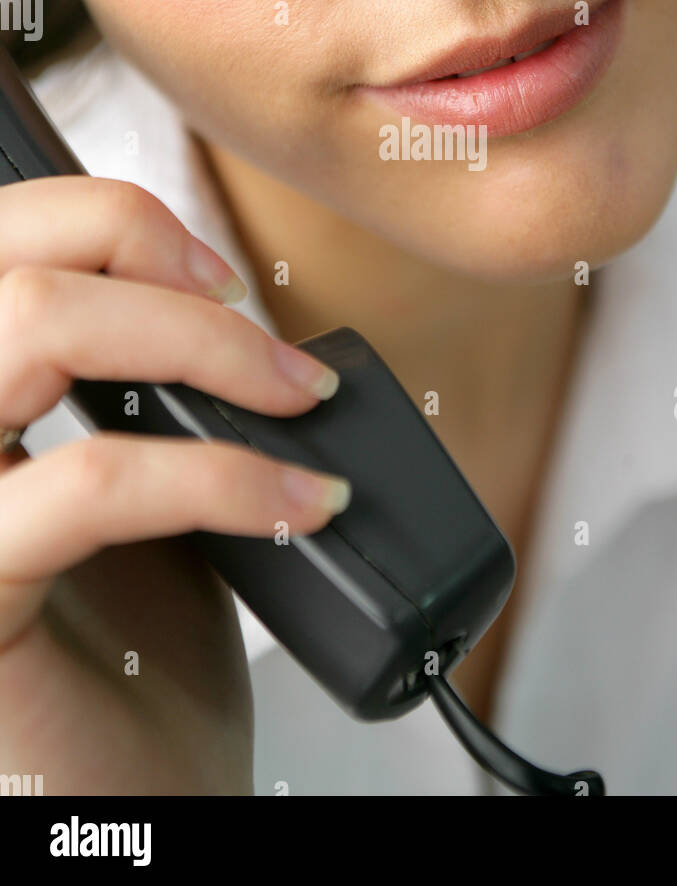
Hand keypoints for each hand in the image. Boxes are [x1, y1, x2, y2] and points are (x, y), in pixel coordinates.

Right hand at [0, 176, 347, 793]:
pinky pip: (88, 482)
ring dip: (196, 342)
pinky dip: (221, 471)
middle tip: (260, 336)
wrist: (137, 804)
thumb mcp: (140, 489)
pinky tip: (300, 498)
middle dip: (153, 258)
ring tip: (295, 395)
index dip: (103, 220)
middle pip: (3, 263)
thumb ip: (146, 392)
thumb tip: (227, 307)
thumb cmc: (135, 655)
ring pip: (28, 327)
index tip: (214, 276)